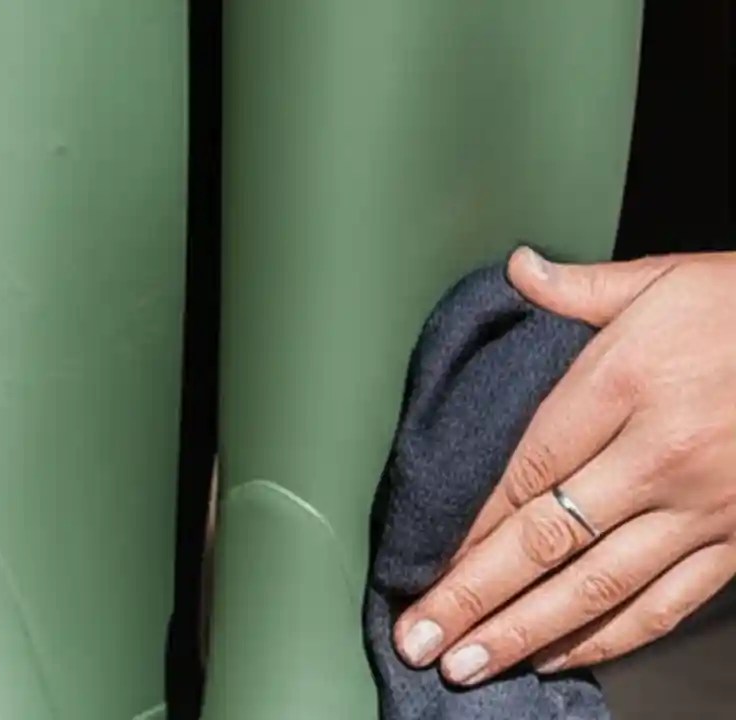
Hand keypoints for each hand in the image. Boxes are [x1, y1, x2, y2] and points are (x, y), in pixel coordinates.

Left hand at [393, 247, 735, 685]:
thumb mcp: (666, 280)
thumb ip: (581, 289)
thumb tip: (517, 269)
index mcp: (625, 384)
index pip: (524, 468)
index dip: (466, 525)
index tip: (420, 563)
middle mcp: (658, 456)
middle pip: (547, 540)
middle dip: (473, 596)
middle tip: (420, 639)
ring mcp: (702, 508)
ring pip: (598, 587)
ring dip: (524, 633)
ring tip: (469, 666)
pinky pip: (666, 604)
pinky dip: (608, 638)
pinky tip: (557, 657)